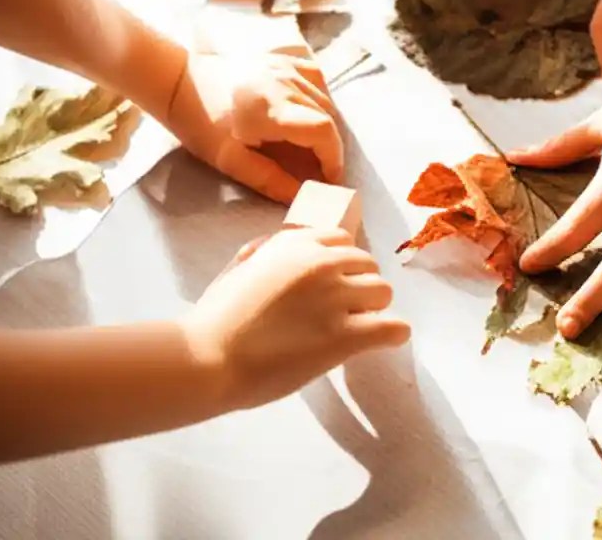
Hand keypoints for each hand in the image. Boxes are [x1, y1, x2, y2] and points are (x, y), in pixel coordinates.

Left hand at [165, 51, 344, 203]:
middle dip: (330, 148)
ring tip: (315, 147)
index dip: (333, 159)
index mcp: (273, 107)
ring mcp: (286, 66)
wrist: (180, 82)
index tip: (330, 179)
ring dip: (327, 126)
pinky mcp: (283, 59)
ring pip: (326, 100)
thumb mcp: (231, 160)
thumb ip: (270, 179)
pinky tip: (310, 113)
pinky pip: (316, 80)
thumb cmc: (201, 123)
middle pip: (329, 117)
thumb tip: (301, 197)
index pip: (323, 132)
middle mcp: (286, 82)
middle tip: (322, 170)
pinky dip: (321, 99)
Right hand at [182, 227, 409, 409]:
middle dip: (358, 287)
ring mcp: (335, 298)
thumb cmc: (213, 320)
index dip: (340, 265)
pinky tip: (383, 342)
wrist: (207, 359)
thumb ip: (260, 254)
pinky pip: (394, 327)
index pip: (343, 241)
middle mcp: (320, 263)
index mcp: (294, 244)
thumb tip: (269, 246)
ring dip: (373, 310)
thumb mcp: (235, 270)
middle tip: (341, 313)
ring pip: (383, 293)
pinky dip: (393, 334)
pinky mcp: (345, 335)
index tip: (333, 285)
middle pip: (367, 266)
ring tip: (354, 330)